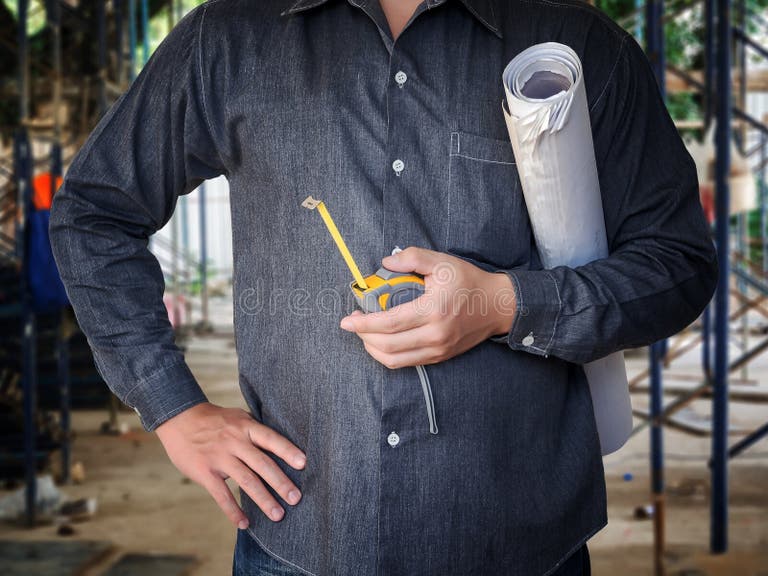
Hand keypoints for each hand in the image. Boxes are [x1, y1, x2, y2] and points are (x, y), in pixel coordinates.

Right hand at [154, 402, 305, 528]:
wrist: (180, 419)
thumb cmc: (216, 420)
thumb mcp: (238, 417)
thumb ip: (257, 431)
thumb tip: (282, 445)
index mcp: (246, 427)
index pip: (271, 439)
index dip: (288, 450)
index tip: (303, 464)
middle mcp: (235, 441)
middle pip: (262, 464)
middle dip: (280, 483)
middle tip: (296, 499)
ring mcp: (220, 457)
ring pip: (246, 481)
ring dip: (263, 500)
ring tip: (278, 515)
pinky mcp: (205, 472)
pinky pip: (221, 495)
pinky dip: (233, 511)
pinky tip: (244, 523)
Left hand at [339, 247, 516, 367]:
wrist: (497, 306)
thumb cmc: (468, 281)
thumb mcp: (441, 261)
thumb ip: (412, 257)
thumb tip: (385, 262)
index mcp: (433, 311)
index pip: (389, 323)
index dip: (363, 324)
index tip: (347, 320)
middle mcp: (434, 335)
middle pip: (387, 345)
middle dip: (363, 336)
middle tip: (353, 323)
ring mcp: (437, 349)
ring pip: (394, 360)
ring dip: (373, 349)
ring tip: (365, 333)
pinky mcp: (439, 357)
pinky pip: (406, 363)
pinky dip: (388, 355)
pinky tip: (381, 341)